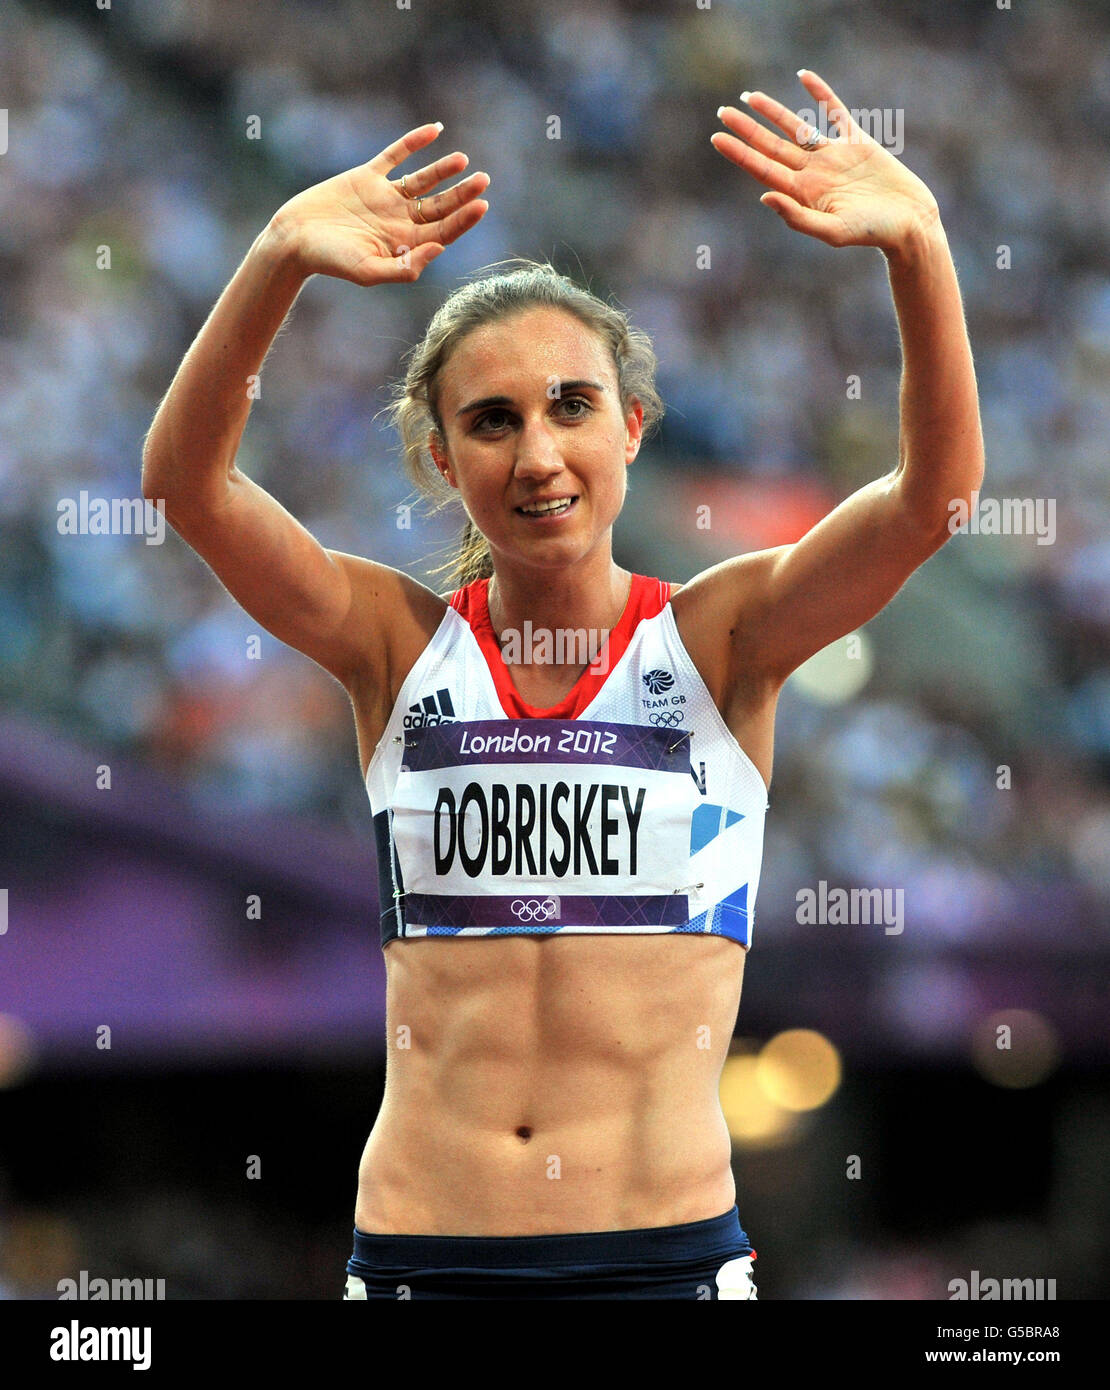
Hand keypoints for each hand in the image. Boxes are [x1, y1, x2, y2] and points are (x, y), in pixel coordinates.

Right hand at [267, 123, 489, 284]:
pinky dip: (414, 142)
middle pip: (439, 206)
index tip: (481, 205)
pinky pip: (395, 155)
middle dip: (461, 195)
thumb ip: (404, 267)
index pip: (443, 232)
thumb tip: (438, 249)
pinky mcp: (367, 177)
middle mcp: (400, 221)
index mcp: (405, 245)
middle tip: (483, 181)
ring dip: (443, 170)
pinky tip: (435, 130)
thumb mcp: (369, 271)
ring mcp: (385, 198)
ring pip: (422, 181)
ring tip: (464, 161)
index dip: (463, 220)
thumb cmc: (330, 261)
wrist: (294, 238)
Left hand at [711, 70, 939, 254]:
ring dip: (774, 112)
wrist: (909, 222)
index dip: (740, 153)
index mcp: (803, 193)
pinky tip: (803, 77)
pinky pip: (834, 111)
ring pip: (797, 128)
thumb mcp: (832, 231)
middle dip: (747, 130)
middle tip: (722, 112)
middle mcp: (813, 172)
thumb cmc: (871, 233)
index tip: (716, 138)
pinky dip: (820, 94)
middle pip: (772, 146)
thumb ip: (797, 217)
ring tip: (751, 97)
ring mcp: (833, 155)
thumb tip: (764, 196)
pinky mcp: (857, 142)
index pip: (763, 168)